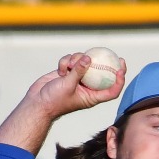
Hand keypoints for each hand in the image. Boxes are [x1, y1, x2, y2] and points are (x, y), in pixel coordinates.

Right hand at [0, 51, 126, 151]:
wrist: (38, 102)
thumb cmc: (54, 100)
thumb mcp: (68, 86)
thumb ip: (78, 71)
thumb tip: (88, 58)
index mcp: (92, 96)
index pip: (111, 91)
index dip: (119, 81)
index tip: (121, 70)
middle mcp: (87, 87)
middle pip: (102, 74)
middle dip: (107, 64)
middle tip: (116, 56)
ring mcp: (77, 79)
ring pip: (85, 62)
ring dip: (77, 60)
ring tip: (68, 66)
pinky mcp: (67, 72)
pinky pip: (72, 61)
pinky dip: (66, 62)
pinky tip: (60, 68)